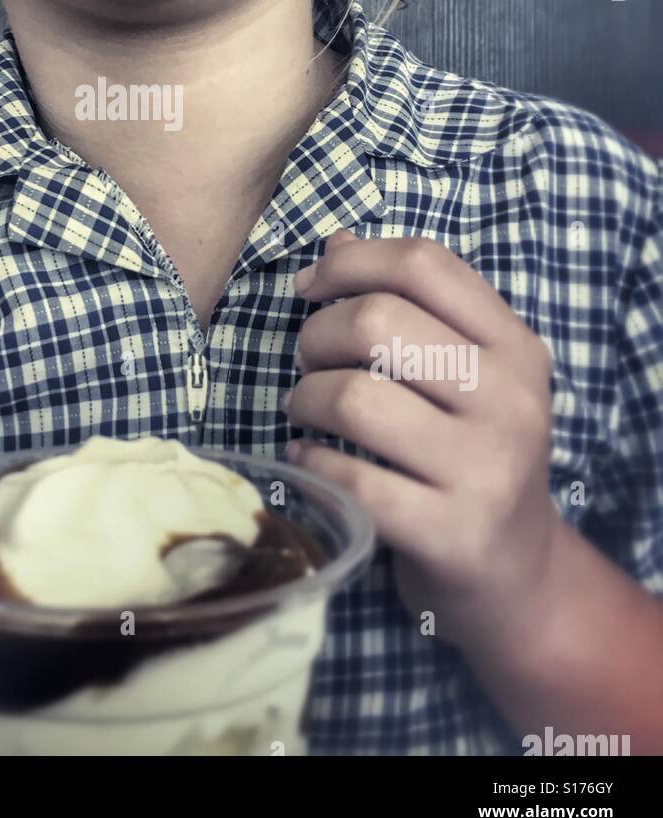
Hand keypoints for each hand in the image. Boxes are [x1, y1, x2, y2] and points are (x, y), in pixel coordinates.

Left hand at [284, 229, 563, 650]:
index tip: (309, 287)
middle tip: (307, 362)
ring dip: (305, 398)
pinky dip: (310, 460)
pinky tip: (306, 458)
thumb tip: (336, 242)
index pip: (423, 264)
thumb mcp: (460, 375)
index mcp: (515, 347)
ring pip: (354, 397)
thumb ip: (406, 306)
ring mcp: (486, 468)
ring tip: (303, 410)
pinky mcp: (451, 531)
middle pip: (377, 322)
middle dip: (316, 336)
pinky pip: (351, 476)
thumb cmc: (470, 455)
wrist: (515, 575)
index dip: (350, 263)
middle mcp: (510, 400)